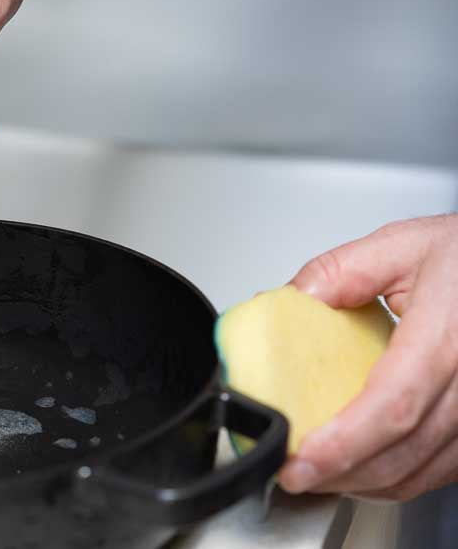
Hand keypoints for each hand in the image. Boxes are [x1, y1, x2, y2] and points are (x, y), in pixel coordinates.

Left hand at [280, 214, 457, 500]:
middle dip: (340, 473)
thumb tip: (285, 301)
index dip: (344, 443)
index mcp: (446, 336)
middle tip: (292, 473)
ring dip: (364, 482)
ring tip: (316, 474)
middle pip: (404, 451)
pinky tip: (361, 468)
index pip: (393, 404)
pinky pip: (441, 469)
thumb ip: (337, 272)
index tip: (300, 459)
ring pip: (422, 471)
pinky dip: (396, 477)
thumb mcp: (400, 245)